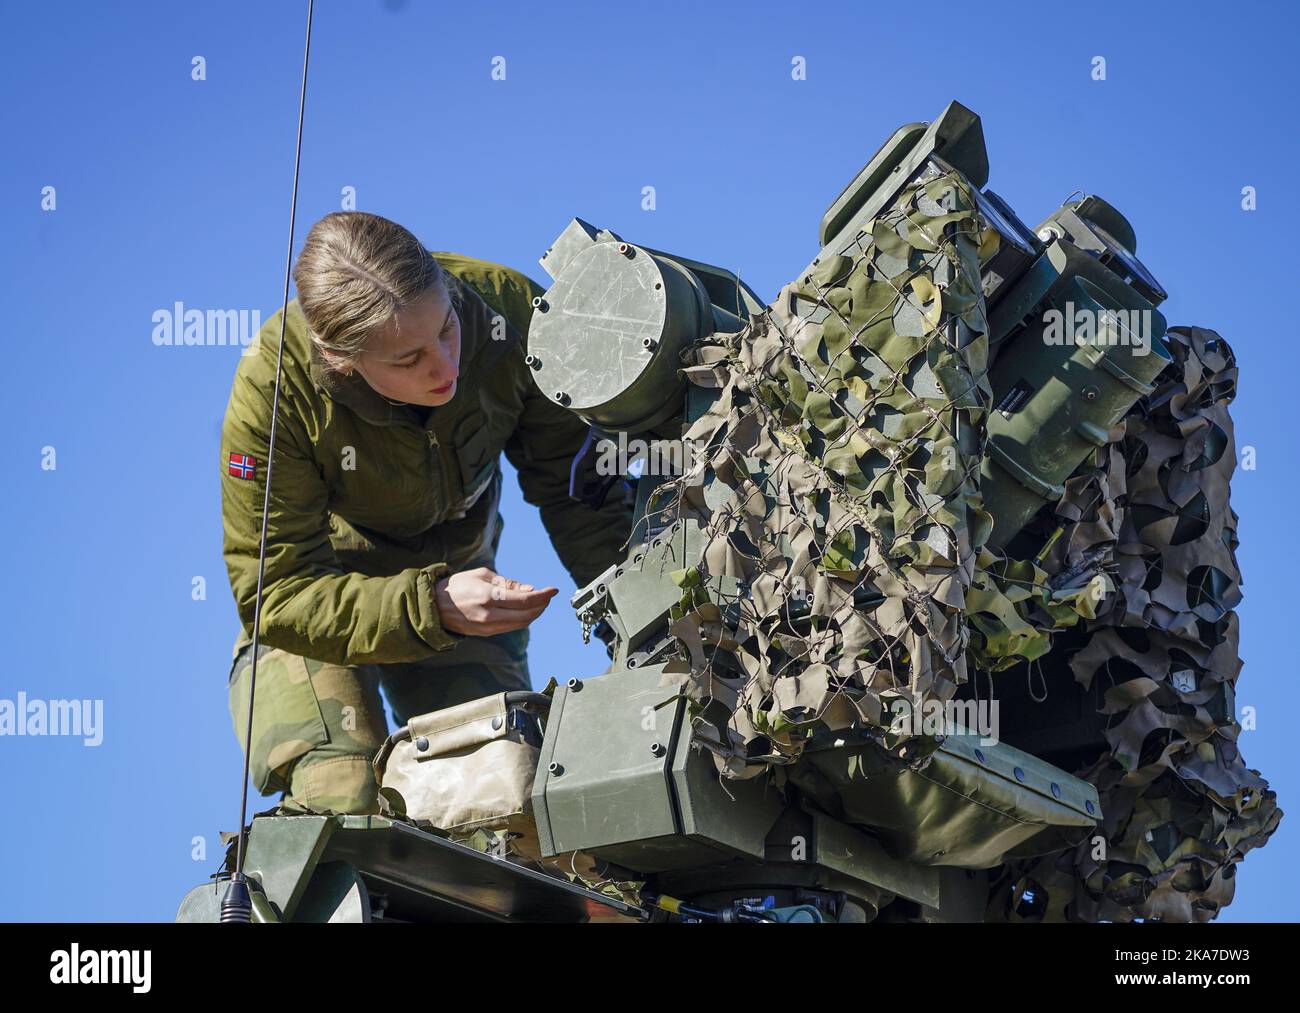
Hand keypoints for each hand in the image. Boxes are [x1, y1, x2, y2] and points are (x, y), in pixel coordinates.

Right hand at [433, 566, 558, 636]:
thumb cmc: (458, 586)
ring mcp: (487, 627)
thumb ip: (508, 584)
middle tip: (548, 596)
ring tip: (540, 602)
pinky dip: (522, 619)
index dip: (543, 596)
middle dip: (542, 605)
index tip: (554, 590)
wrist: (434, 607)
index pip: (524, 600)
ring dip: (534, 613)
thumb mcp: (482, 575)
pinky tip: (525, 610)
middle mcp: (489, 614)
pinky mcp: (486, 634)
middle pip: (527, 615)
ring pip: (521, 624)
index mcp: (488, 596)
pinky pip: (511, 627)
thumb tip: (530, 590)